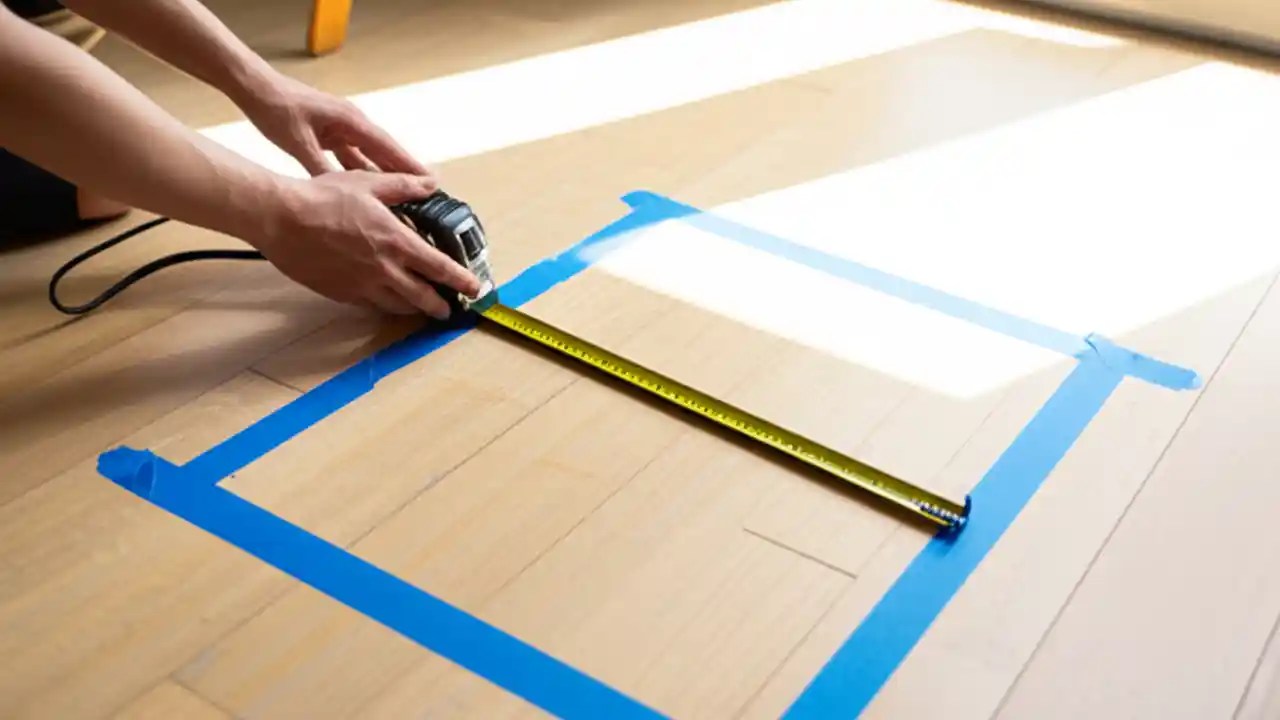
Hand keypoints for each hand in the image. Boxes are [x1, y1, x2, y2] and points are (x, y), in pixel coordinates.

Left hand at [236, 70, 427, 177]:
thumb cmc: (277, 109)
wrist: (257, 89)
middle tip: (429, 191)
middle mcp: (352, 123)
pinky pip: (353, 156)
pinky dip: (363, 170)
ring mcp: (342, 128)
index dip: (409, 165)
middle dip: (406, 171)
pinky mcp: (331, 134)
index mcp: (350, 121)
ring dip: (386, 173)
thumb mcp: (298, 142)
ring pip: (370, 155)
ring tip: (405, 195)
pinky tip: (371, 187)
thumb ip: (320, 166)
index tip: (430, 181)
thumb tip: (340, 191)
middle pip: (385, 151)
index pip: (387, 147)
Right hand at [253, 170, 480, 317]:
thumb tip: (430, 183)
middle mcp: (384, 268)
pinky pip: (371, 304)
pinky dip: (385, 304)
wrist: (282, 219)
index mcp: (395, 240)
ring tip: (422, 308)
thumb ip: (404, 186)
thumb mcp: (368, 182)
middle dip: (440, 305)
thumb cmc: (322, 197)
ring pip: (398, 306)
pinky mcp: (342, 293)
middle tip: (449, 308)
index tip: (473, 288)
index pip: (439, 267)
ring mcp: (362, 285)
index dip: (460, 280)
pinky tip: (387, 300)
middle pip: (423, 297)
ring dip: (415, 308)